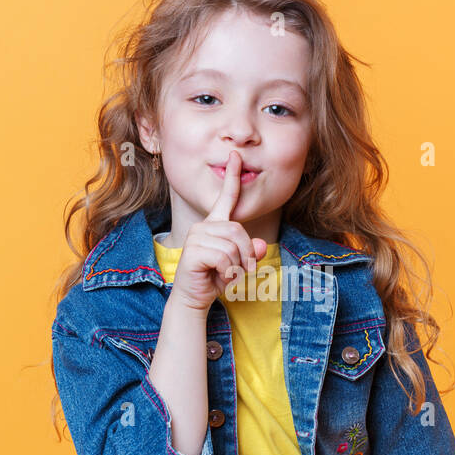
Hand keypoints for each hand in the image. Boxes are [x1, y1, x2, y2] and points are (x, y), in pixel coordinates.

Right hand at [168, 150, 267, 313]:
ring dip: (236, 265)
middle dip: (245, 254)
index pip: (226, 198)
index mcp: (215, 224)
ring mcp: (196, 236)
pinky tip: (216, 275)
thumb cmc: (214, 279)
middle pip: (239, 230)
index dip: (232, 177)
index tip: (236, 156)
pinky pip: (224, 257)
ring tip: (224, 273)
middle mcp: (203, 226)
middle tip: (238, 269)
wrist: (194, 298)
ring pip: (233, 246)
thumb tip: (261, 245)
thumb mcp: (239, 265)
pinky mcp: (193, 250)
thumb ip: (252, 253)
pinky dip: (227, 271)